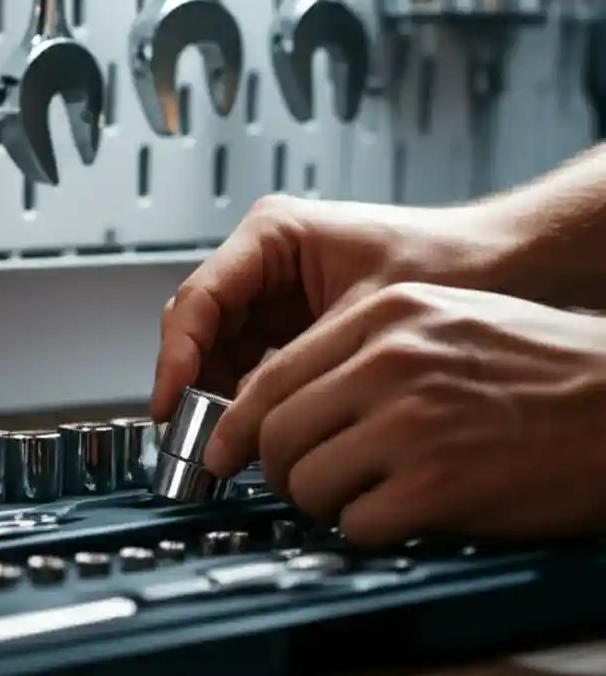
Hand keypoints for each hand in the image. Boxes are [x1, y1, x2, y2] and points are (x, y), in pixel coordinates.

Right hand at [151, 195, 524, 424]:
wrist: (506, 263)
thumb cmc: (449, 262)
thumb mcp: (366, 316)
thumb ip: (299, 366)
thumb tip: (243, 420)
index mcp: (273, 234)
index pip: (200, 297)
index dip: (176, 355)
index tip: (170, 402)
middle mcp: (265, 259)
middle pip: (199, 325)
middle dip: (192, 382)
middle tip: (192, 435)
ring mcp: (275, 291)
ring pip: (218, 349)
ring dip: (216, 394)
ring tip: (224, 441)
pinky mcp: (290, 322)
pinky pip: (249, 362)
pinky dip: (247, 396)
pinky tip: (257, 428)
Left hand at [205, 282, 605, 546]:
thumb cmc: (541, 366)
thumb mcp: (443, 323)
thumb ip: (361, 351)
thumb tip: (285, 395)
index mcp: (387, 319)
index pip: (274, 376)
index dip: (241, 424)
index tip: (228, 450)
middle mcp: (391, 363)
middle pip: (277, 433)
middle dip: (278, 470)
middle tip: (300, 482)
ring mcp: (412, 423)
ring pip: (306, 482)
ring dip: (320, 502)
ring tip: (358, 497)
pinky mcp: (438, 484)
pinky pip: (355, 522)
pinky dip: (365, 528)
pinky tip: (397, 514)